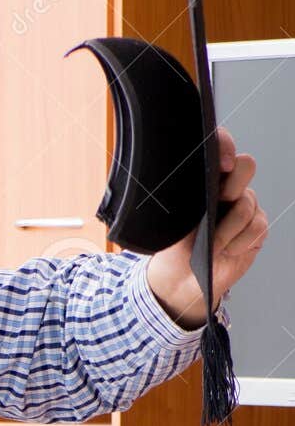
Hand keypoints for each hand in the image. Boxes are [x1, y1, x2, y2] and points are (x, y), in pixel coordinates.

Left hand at [146, 127, 267, 327]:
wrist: (180, 279)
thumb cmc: (174, 246)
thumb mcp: (169, 219)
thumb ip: (181, 196)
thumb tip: (189, 181)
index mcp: (204, 179)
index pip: (220, 146)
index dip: (225, 146)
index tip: (221, 163)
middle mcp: (227, 188)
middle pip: (245, 166)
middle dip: (234, 183)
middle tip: (220, 201)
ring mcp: (244, 206)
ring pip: (248, 204)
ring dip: (228, 230)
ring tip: (212, 247)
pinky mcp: (255, 228)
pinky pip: (256, 227)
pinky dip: (238, 243)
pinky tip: (225, 252)